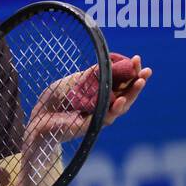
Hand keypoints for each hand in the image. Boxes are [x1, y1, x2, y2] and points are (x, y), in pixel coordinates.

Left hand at [27, 55, 152, 142]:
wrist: (39, 116)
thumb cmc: (56, 98)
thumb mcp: (73, 81)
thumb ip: (91, 75)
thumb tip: (109, 62)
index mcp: (101, 92)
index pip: (122, 82)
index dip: (132, 72)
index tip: (138, 59)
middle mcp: (104, 105)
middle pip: (126, 94)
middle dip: (138, 82)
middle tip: (146, 71)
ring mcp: (99, 116)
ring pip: (121, 107)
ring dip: (132, 95)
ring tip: (140, 82)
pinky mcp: (91, 126)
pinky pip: (106, 117)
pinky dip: (114, 108)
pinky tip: (121, 99)